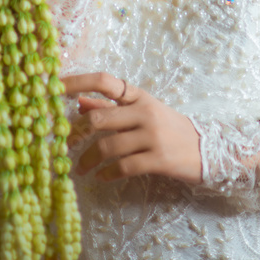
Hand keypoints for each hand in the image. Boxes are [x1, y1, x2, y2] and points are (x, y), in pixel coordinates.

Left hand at [63, 72, 202, 185]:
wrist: (206, 148)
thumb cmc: (168, 127)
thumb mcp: (141, 111)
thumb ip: (111, 107)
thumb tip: (79, 102)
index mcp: (138, 96)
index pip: (104, 81)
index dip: (77, 82)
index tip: (54, 87)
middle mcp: (144, 111)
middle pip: (100, 119)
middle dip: (77, 134)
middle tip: (64, 146)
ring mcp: (152, 135)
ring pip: (108, 146)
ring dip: (89, 159)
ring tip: (80, 168)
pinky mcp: (158, 159)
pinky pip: (123, 167)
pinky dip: (107, 174)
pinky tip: (101, 177)